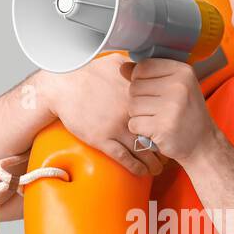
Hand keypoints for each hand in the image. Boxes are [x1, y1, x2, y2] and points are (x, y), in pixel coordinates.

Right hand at [39, 54, 164, 176]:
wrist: (62, 85)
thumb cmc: (86, 72)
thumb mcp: (115, 62)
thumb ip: (134, 66)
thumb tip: (146, 64)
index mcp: (135, 94)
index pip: (160, 114)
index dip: (167, 125)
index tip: (171, 132)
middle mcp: (129, 112)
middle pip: (155, 135)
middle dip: (164, 148)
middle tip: (169, 155)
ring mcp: (116, 128)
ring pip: (142, 151)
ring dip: (152, 163)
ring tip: (158, 168)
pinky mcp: (102, 140)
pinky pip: (124, 158)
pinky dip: (136, 167)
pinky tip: (142, 172)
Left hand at [122, 58, 218, 165]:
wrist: (202, 144)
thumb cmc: (186, 113)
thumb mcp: (174, 87)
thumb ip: (149, 75)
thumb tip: (122, 67)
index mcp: (183, 71)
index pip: (143, 67)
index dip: (141, 81)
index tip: (156, 92)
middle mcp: (179, 86)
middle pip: (135, 87)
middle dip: (140, 101)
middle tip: (159, 110)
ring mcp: (171, 107)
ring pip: (132, 105)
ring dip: (139, 116)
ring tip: (157, 120)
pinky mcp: (163, 127)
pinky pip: (134, 123)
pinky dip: (140, 130)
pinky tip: (155, 131)